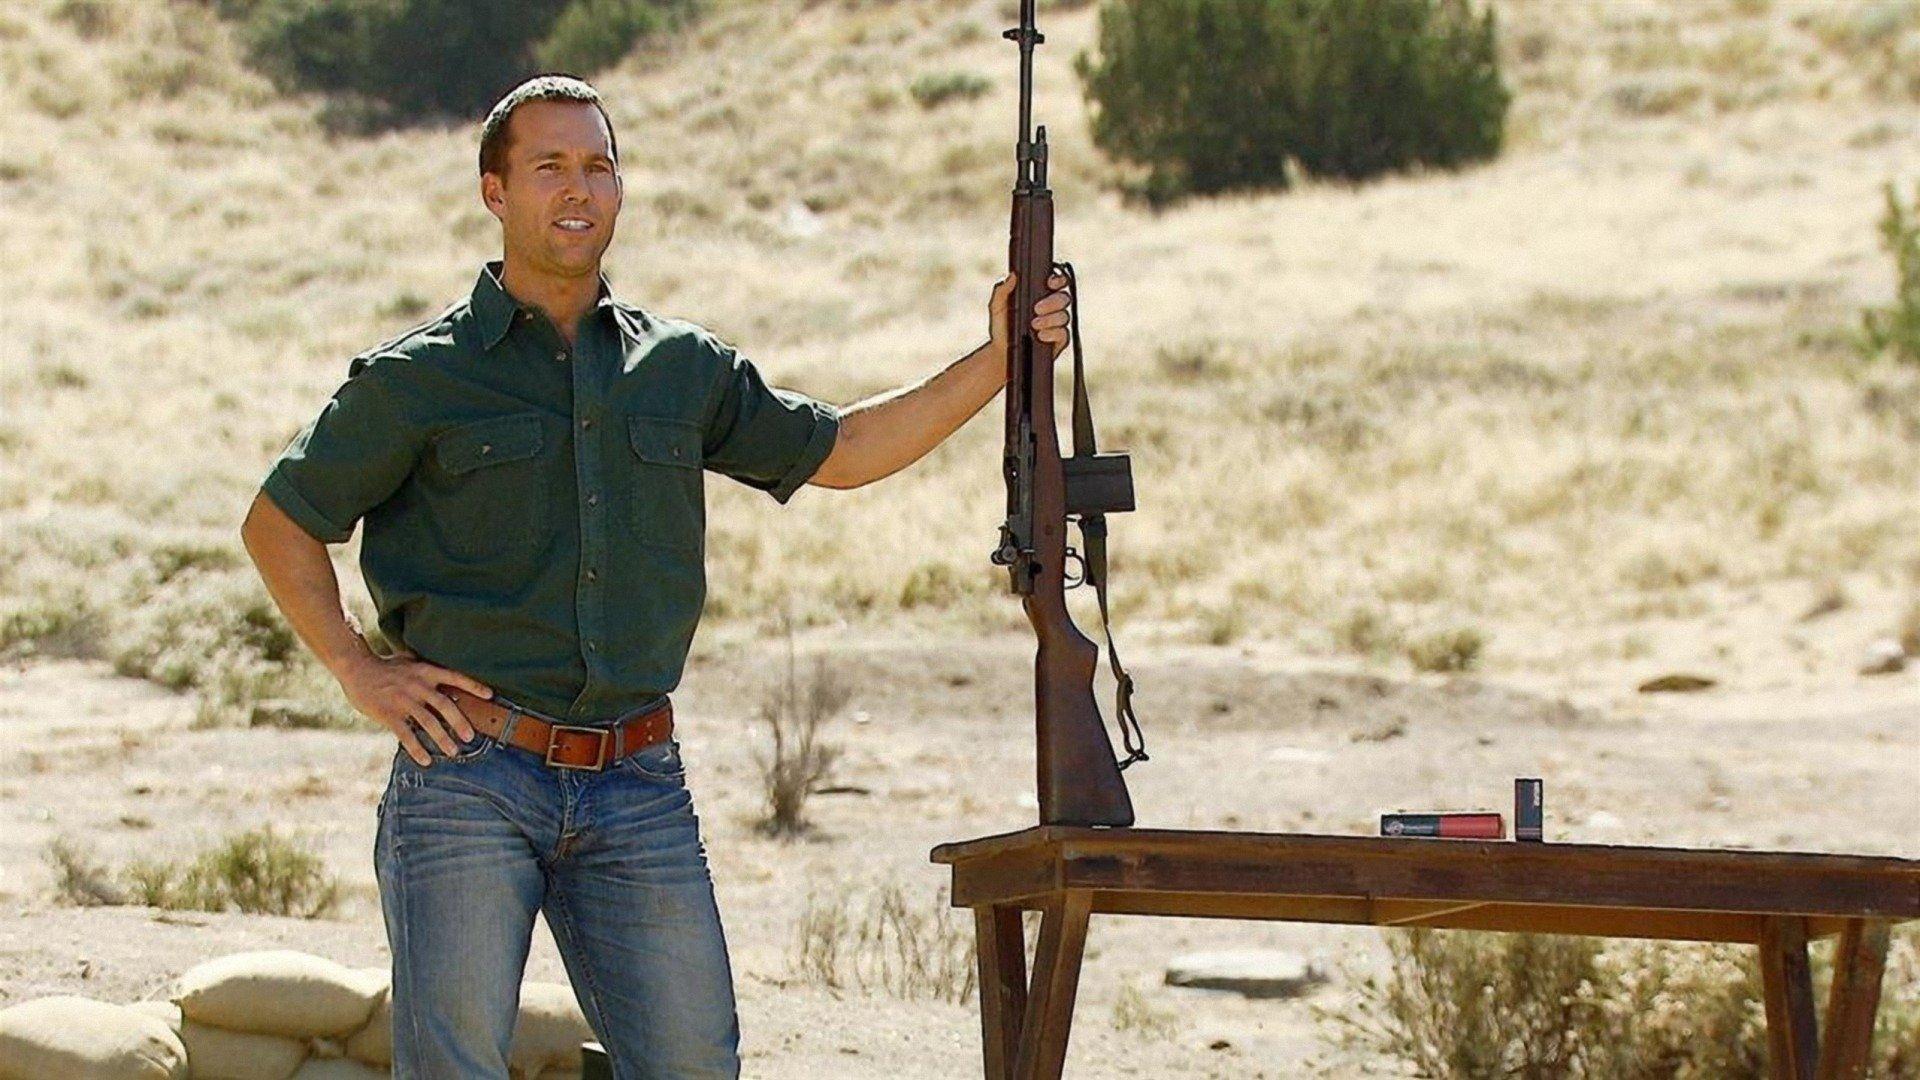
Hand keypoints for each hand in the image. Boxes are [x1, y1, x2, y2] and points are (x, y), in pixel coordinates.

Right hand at [335, 651, 492, 765]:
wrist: (356, 668)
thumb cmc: (385, 666)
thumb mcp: (408, 661)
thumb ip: (426, 669)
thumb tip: (446, 674)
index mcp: (425, 671)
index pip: (454, 677)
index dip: (473, 686)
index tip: (490, 696)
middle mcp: (417, 685)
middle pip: (445, 705)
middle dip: (460, 722)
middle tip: (470, 737)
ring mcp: (403, 700)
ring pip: (428, 722)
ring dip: (442, 739)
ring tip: (453, 752)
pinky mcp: (388, 714)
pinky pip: (406, 734)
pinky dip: (417, 748)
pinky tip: (426, 760)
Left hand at [988, 271, 1073, 359]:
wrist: (1002, 353)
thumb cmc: (1001, 327)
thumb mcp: (997, 307)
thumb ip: (1002, 290)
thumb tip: (1012, 275)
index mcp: (1041, 295)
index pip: (1058, 282)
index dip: (1059, 279)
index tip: (1050, 283)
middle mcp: (1052, 308)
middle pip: (1064, 298)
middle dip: (1053, 302)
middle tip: (1037, 309)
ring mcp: (1057, 324)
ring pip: (1064, 315)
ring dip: (1050, 319)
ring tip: (1034, 325)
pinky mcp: (1059, 341)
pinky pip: (1064, 334)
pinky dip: (1053, 333)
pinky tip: (1041, 335)